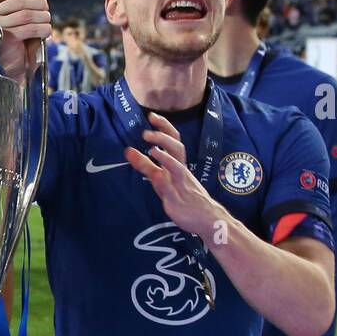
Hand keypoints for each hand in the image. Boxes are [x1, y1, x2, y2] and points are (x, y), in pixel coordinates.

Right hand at [0, 0, 52, 81]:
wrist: (13, 65)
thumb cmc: (19, 39)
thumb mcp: (27, 14)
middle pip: (20, 1)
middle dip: (40, 5)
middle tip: (47, 13)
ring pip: (26, 14)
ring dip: (43, 18)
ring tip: (47, 23)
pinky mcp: (5, 39)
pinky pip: (28, 29)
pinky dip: (42, 29)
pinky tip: (46, 33)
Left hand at [124, 112, 222, 240]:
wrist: (208, 220)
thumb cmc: (185, 197)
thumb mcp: (164, 179)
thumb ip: (147, 165)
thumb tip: (128, 151)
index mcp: (179, 165)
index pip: (174, 140)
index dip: (164, 127)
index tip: (151, 115)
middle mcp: (181, 172)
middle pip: (177, 148)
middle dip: (163, 137)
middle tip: (146, 132)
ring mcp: (180, 185)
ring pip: (176, 166)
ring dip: (165, 156)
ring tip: (152, 148)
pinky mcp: (176, 201)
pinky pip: (170, 190)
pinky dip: (162, 181)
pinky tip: (154, 176)